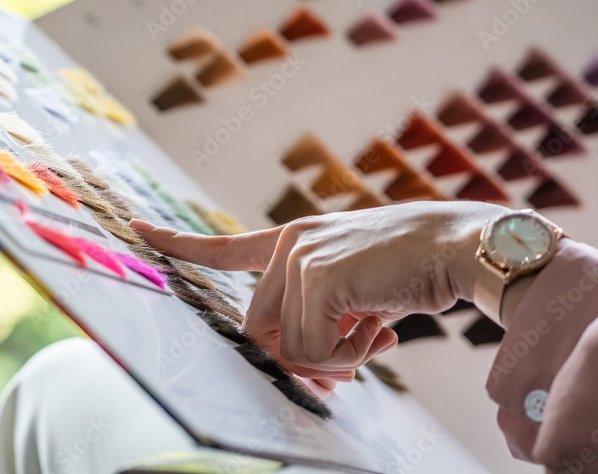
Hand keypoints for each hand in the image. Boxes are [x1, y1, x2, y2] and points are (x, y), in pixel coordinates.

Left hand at [131, 200, 508, 373]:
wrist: (460, 247)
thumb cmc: (412, 271)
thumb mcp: (355, 295)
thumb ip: (318, 321)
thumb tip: (300, 368)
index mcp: (294, 241)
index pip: (224, 247)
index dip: (179, 243)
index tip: (136, 228)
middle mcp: (289, 245)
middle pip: (258, 331)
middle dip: (301, 361)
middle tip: (349, 364)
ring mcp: (300, 258)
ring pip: (288, 346)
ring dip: (337, 359)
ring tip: (377, 336)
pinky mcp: (318, 276)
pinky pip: (315, 350)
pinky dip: (350, 358)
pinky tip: (383, 333)